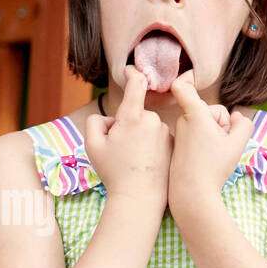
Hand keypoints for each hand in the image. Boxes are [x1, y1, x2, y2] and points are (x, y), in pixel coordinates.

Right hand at [83, 65, 172, 206]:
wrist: (139, 198)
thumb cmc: (114, 172)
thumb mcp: (92, 145)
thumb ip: (94, 122)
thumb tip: (109, 117)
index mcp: (132, 117)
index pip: (137, 84)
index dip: (133, 73)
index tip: (132, 69)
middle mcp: (153, 120)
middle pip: (136, 113)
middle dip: (126, 124)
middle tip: (118, 149)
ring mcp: (166, 133)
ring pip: (147, 127)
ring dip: (139, 136)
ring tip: (132, 159)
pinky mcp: (174, 145)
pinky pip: (158, 138)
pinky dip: (151, 146)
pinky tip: (146, 163)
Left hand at [167, 70, 252, 213]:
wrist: (191, 195)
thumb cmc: (213, 168)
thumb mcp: (237, 144)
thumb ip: (242, 124)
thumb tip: (236, 117)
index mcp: (195, 115)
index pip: (182, 86)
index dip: (186, 77)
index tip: (190, 74)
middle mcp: (183, 121)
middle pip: (208, 111)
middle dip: (220, 123)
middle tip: (223, 144)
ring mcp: (179, 134)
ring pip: (203, 125)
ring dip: (213, 135)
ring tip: (214, 155)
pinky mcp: (178, 146)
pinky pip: (197, 137)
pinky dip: (205, 144)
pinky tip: (207, 160)